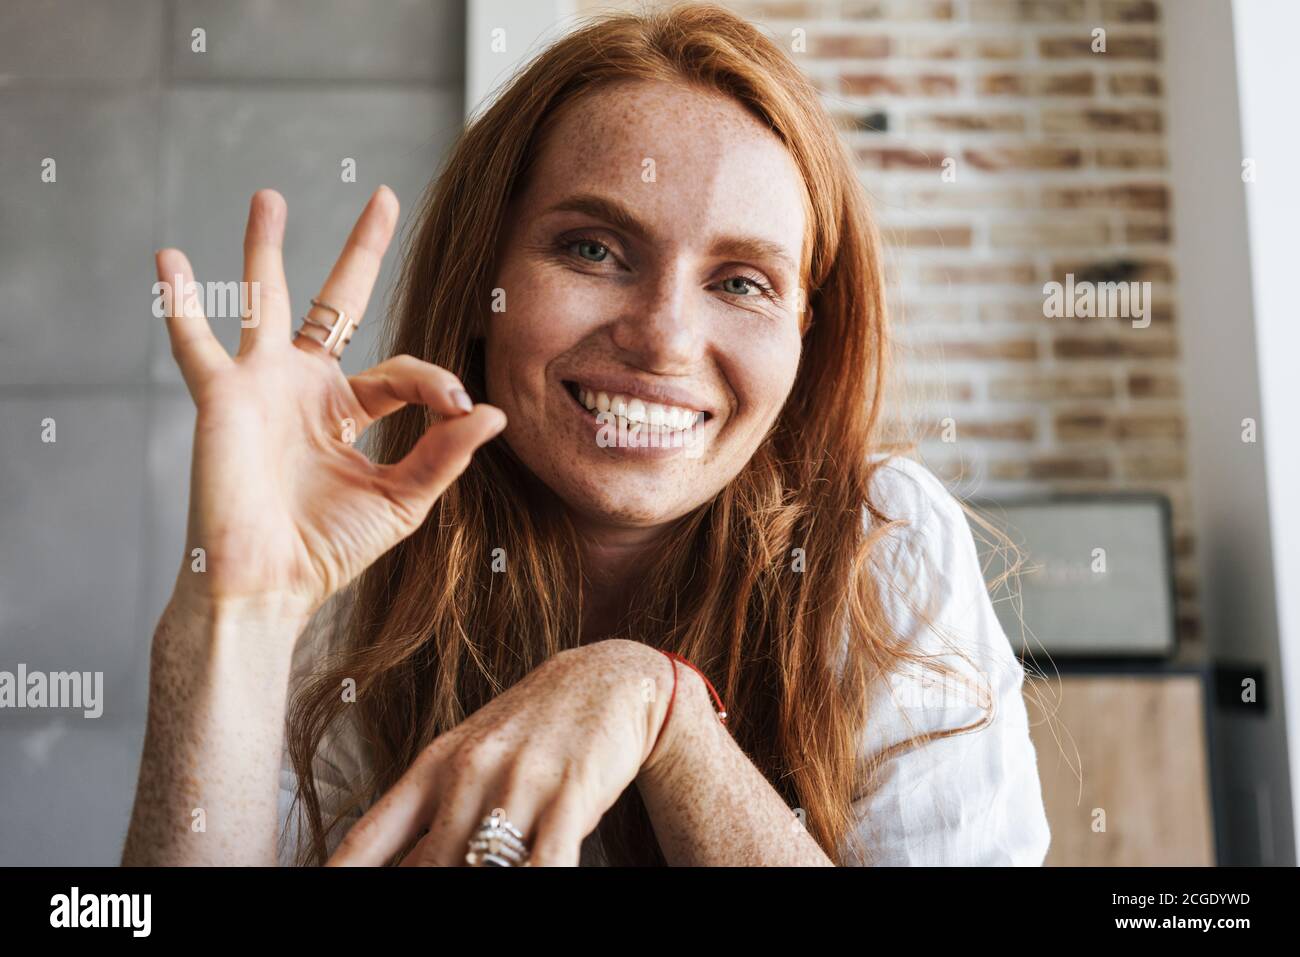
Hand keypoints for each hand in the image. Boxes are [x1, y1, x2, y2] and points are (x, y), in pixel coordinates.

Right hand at [158, 187, 505, 622]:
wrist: (268, 585)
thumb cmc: (328, 549)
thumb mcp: (402, 499)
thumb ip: (445, 454)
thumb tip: (495, 412)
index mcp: (347, 411)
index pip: (401, 372)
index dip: (436, 382)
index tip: (464, 404)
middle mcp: (305, 389)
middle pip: (337, 303)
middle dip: (360, 251)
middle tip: (384, 197)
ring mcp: (262, 385)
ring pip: (265, 301)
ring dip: (265, 249)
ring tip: (269, 198)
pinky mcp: (224, 396)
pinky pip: (194, 342)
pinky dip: (180, 303)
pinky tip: (168, 260)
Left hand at [324, 639, 675, 866]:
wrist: (606, 679)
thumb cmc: (531, 730)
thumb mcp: (470, 758)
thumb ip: (432, 816)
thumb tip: (389, 868)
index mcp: (434, 767)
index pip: (370, 838)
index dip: (339, 875)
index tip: (315, 890)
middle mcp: (468, 775)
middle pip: (427, 868)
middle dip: (423, 892)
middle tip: (421, 903)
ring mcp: (518, 784)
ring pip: (481, 870)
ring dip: (479, 884)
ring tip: (482, 881)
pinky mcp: (569, 795)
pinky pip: (543, 865)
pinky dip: (534, 880)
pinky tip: (533, 881)